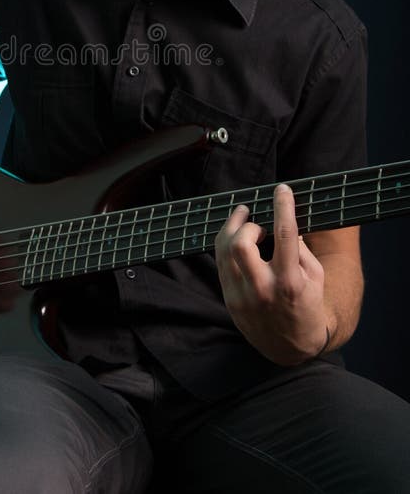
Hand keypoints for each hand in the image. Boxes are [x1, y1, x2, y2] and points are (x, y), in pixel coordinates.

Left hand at [214, 183, 327, 364]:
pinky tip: (236, 238)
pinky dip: (227, 245)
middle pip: (241, 243)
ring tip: (244, 219)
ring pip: (224, 251)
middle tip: (257, 221)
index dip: (283, 206)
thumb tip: (284, 221)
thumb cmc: (307, 305)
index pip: (285, 234)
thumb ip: (300, 248)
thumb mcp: (315, 276)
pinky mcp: (229, 300)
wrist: (290, 347)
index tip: (282, 189)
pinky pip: (220, 263)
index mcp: (290, 282)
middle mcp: (263, 289)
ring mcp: (242, 296)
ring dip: (232, 228)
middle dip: (248, 224)